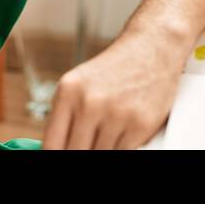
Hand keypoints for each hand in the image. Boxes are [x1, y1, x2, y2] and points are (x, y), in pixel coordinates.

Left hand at [42, 29, 186, 149]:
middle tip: (89, 144)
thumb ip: (66, 117)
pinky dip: (123, 148)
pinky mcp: (140, 125)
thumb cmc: (116, 69)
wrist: (153, 47)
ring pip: (101, 156)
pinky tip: (124, 133)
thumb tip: (56, 149)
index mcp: (68, 92)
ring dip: (103, 150)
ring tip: (109, 132)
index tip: (64, 154)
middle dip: (82, 151)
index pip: (52, 145)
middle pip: (76, 153)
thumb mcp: (80, 85)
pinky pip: (124, 154)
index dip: (56, 156)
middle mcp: (89, 103)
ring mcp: (116, 115)